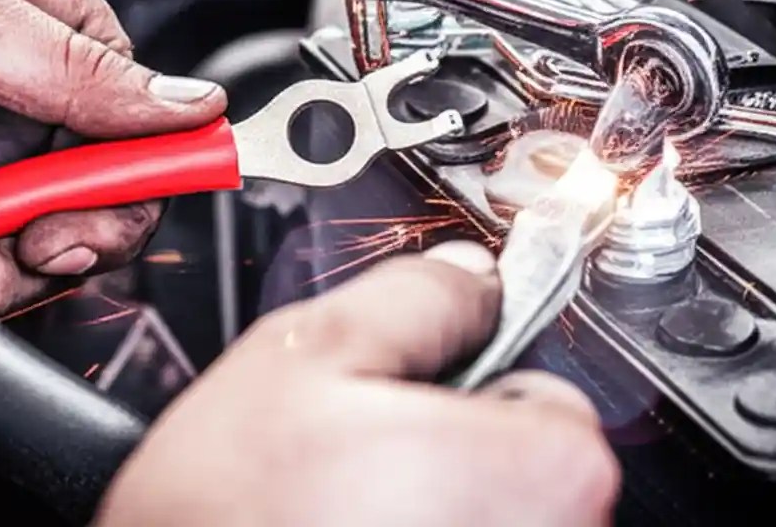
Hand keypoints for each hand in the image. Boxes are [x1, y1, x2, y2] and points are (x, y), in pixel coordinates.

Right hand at [96, 242, 619, 526]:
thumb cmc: (229, 513)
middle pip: (521, 469)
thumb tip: (466, 272)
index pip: (546, 395)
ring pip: (484, 518)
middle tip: (358, 458)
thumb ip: (416, 296)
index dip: (466, 385)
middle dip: (449, 452)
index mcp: (546, 471)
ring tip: (338, 509)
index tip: (411, 401)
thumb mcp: (313, 352)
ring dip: (428, 506)